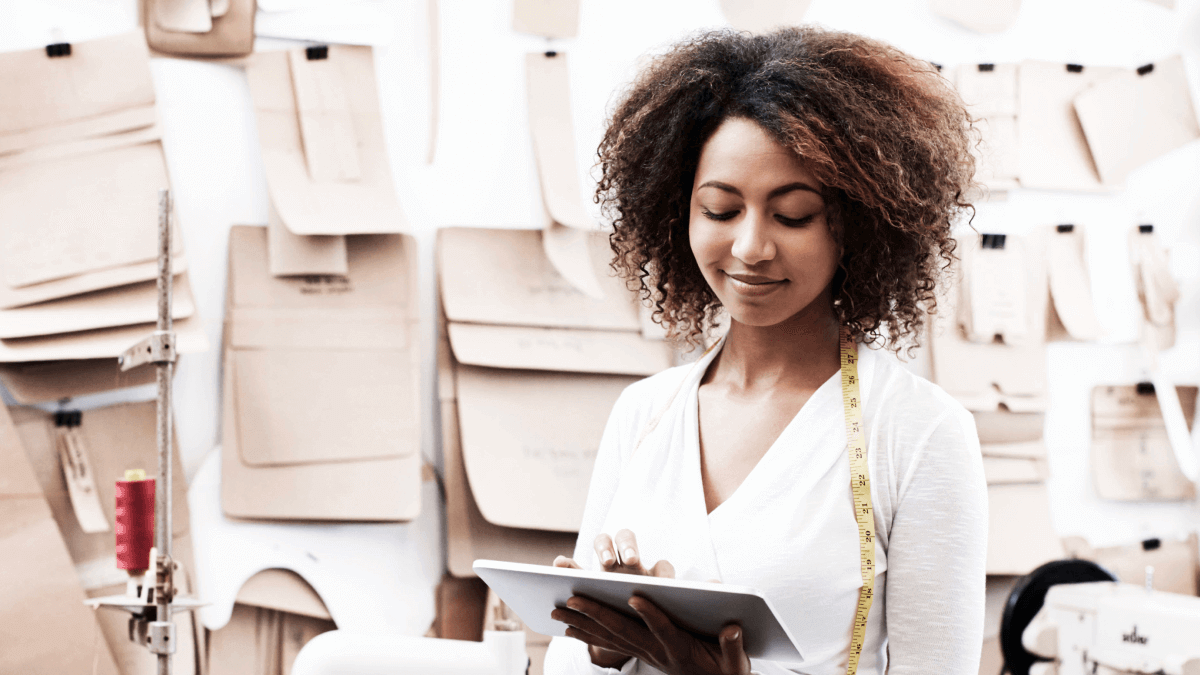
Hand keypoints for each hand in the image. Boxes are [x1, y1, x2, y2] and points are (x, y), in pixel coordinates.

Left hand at [550, 530, 748, 673]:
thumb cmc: (726, 672)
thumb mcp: (737, 664)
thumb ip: (733, 645)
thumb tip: (732, 628)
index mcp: (681, 647)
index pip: (664, 629)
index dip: (651, 613)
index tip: (636, 595)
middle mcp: (658, 651)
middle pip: (625, 631)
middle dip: (598, 614)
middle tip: (574, 599)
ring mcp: (646, 653)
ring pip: (611, 637)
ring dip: (584, 623)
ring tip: (559, 610)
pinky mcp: (641, 653)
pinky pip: (610, 643)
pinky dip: (588, 635)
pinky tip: (569, 627)